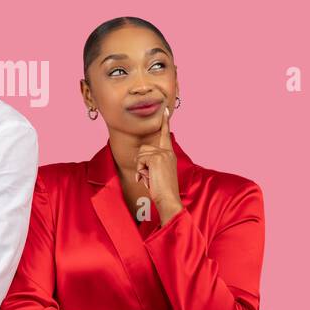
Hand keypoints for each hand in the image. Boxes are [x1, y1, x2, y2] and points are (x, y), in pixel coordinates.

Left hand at [135, 105, 180, 222]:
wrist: (169, 199)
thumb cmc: (162, 190)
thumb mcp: (158, 173)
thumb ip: (153, 162)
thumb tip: (140, 158)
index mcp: (170, 154)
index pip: (165, 135)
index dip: (165, 122)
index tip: (166, 110)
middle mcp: (167, 152)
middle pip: (143, 148)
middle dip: (140, 163)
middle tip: (148, 177)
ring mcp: (162, 154)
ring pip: (140, 154)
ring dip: (140, 168)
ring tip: (150, 178)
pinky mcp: (156, 158)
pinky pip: (140, 161)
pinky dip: (140, 171)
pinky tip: (148, 179)